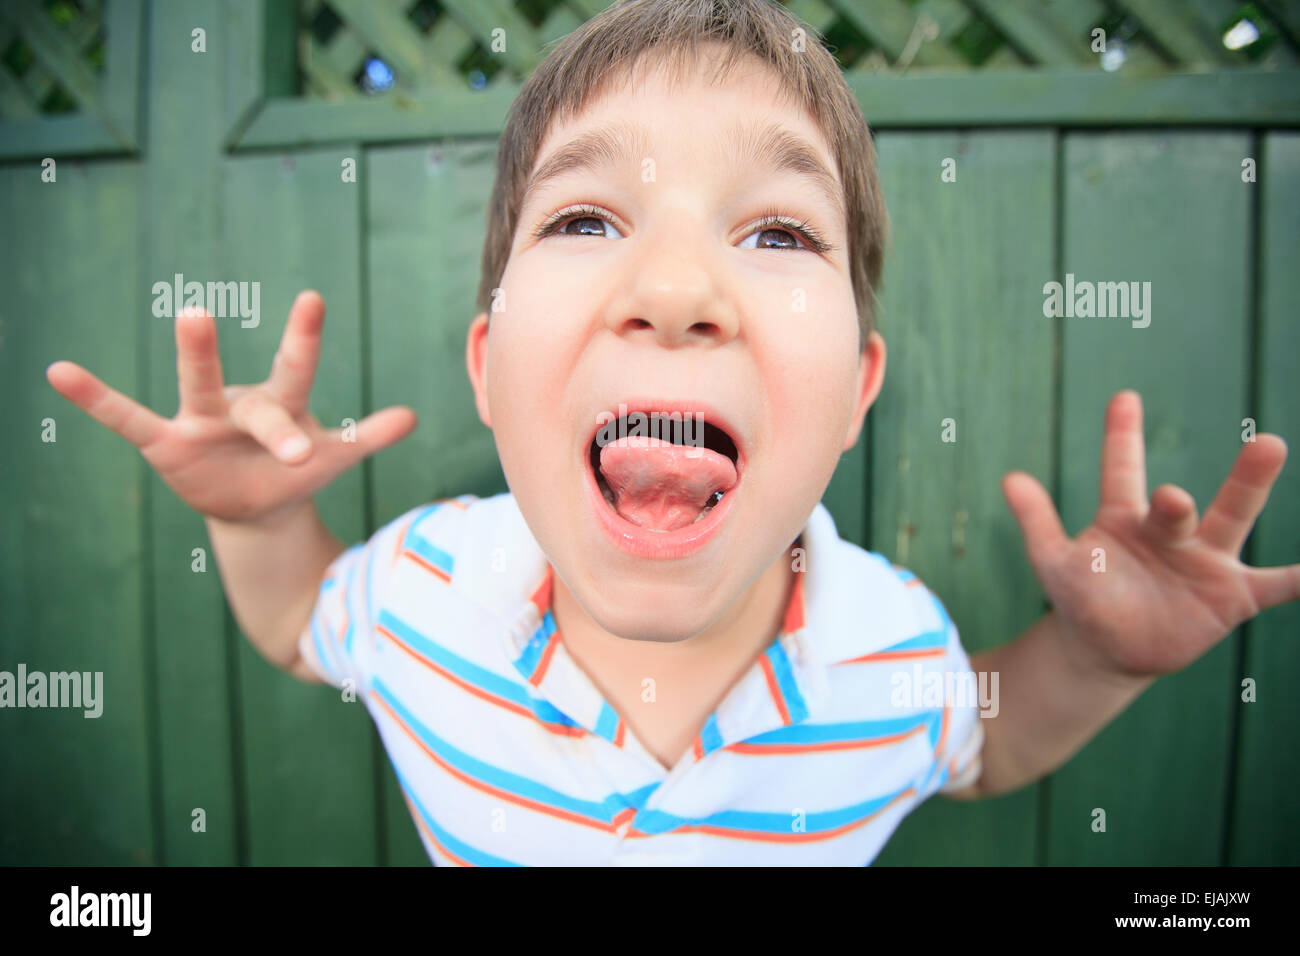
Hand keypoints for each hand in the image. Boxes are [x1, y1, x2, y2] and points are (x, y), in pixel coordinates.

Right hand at [46, 290, 416, 523]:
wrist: (258, 507)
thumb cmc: (297, 471)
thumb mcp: (334, 457)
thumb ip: (367, 436)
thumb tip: (414, 416)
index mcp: (284, 407)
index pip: (298, 371)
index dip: (304, 339)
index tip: (312, 299)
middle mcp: (242, 406)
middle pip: (257, 397)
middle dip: (271, 406)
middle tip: (283, 392)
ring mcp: (201, 422)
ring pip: (197, 386)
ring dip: (196, 355)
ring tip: (193, 314)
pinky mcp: (167, 446)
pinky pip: (126, 420)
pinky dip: (95, 400)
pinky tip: (58, 372)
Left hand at [1001, 389, 1295, 678]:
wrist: (1108, 649)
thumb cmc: (1080, 598)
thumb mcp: (1052, 562)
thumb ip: (1037, 522)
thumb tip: (1009, 478)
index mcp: (1125, 519)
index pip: (1121, 471)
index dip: (1121, 437)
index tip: (1124, 398)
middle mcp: (1171, 532)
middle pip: (1182, 504)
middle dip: (1177, 500)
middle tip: (1170, 498)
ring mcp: (1205, 562)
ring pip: (1233, 519)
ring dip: (1249, 485)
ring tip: (1268, 445)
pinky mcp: (1231, 597)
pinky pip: (1274, 585)